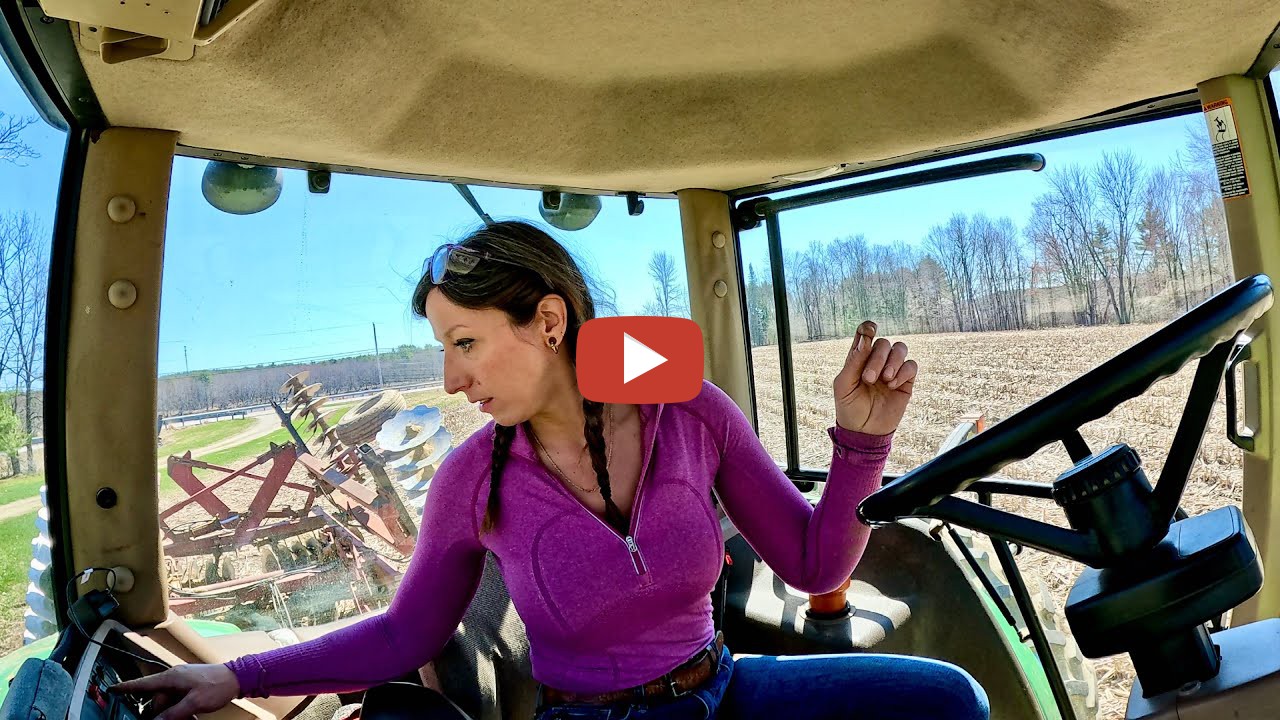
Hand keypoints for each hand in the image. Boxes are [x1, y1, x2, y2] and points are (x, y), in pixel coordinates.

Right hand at [109, 663, 239, 719]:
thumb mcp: (193, 703)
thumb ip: (173, 713)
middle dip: (163, 713)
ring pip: (170, 703)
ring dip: (175, 714)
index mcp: (171, 678)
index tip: (112, 689)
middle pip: (158, 700)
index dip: (126, 687)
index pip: (143, 684)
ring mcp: (183, 683)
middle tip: (177, 719)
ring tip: (190, 717)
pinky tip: (192, 716)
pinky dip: (183, 711)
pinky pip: (180, 702)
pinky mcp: (191, 687)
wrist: (238, 677)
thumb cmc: (217, 685)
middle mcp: (175, 678)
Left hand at [833, 321, 916, 435]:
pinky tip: (893, 386)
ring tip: (885, 380)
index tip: (870, 329)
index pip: (864, 335)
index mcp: (858, 358)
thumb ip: (854, 361)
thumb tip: (865, 338)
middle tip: (869, 378)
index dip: (868, 328)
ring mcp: (892, 370)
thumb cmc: (849, 407)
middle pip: (883, 343)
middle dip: (877, 358)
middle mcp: (876, 361)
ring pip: (900, 349)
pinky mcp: (905, 382)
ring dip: (893, 362)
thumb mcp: (844, 384)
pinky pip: (911, 366)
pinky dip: (904, 372)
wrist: (864, 432)